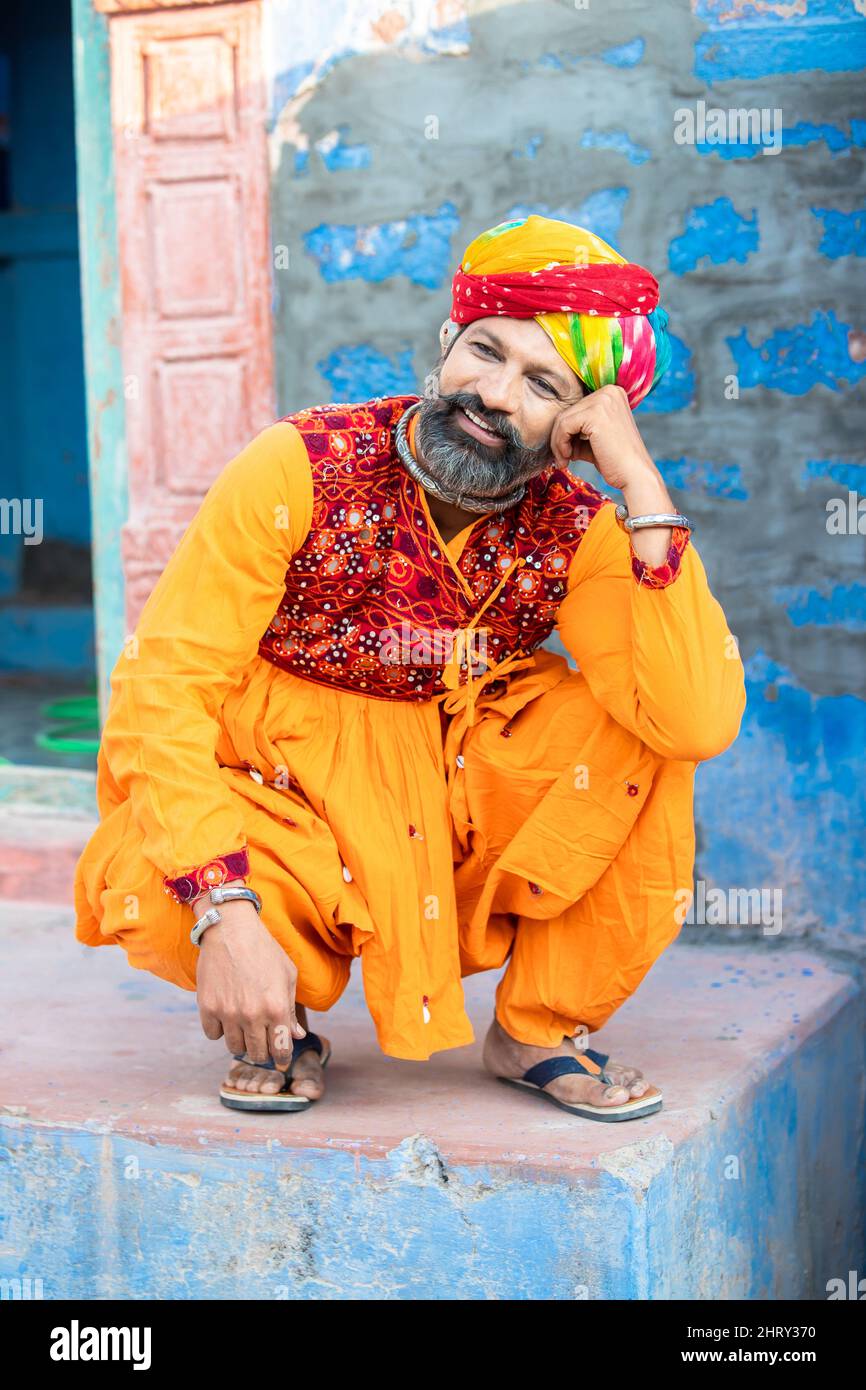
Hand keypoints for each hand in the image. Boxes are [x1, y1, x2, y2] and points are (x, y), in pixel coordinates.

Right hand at [196, 898, 304, 1072]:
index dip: (282, 1058)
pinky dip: (219, 1030)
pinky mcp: (207, 1008)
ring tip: (244, 1026)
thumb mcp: (287, 975)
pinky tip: (226, 1015)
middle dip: (262, 1052)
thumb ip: (291, 1009)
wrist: (230, 929)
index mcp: (276, 1008)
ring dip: (241, 1041)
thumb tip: (296, 1036)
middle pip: (257, 1054)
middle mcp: (252, 1015)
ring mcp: (228, 1013)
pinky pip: (213, 1035)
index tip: (281, 1060)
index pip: (281, 1050)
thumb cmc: (264, 950)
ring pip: (234, 1047)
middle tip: (262, 1042)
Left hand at [549, 384, 656, 491]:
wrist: (635, 475)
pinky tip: (569, 457)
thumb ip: (577, 431)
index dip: (566, 432)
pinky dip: (560, 443)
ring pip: (562, 418)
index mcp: (612, 394)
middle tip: (562, 459)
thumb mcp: (594, 440)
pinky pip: (564, 425)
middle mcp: (609, 391)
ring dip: (558, 442)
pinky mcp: (595, 413)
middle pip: (568, 411)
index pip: (577, 408)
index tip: (566, 452)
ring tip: (565, 461)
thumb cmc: (616, 461)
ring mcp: (603, 400)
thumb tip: (554, 432)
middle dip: (559, 438)